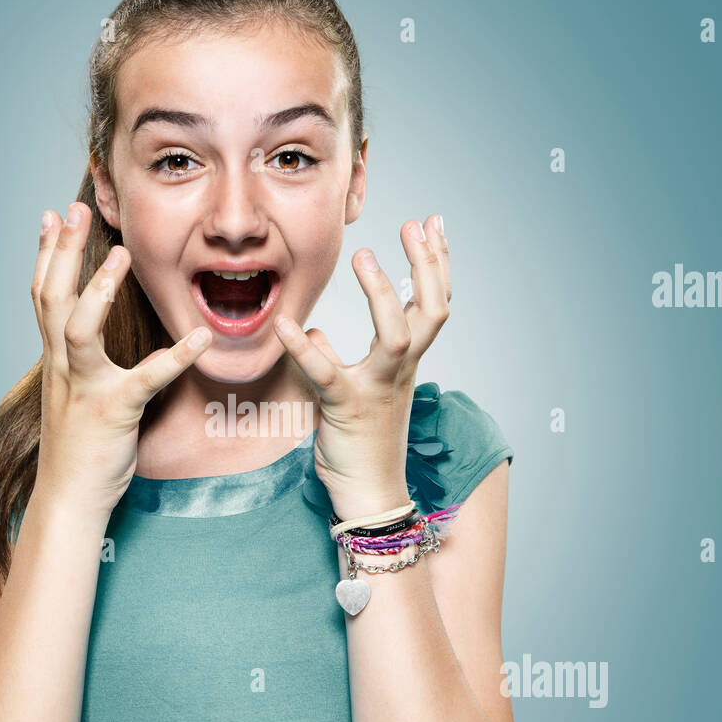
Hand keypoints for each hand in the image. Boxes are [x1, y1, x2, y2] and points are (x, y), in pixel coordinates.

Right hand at [31, 203, 211, 517]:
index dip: (46, 254)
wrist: (69, 500)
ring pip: (78, 331)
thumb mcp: (77, 395)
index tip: (51, 216)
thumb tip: (96, 337)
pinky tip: (200, 338)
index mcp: (56, 361)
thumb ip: (86, 363)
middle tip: (74, 208)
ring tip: (121, 253)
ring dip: (98, 290)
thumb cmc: (80, 449)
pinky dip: (175, 357)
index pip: (43, 296)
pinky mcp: (113, 412)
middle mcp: (62, 368)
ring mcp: (84, 389)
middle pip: (51, 298)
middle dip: (61, 251)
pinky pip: (145, 379)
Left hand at [273, 214, 450, 520]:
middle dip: (429, 265)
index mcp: (404, 364)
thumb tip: (314, 330)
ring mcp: (377, 388)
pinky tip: (285, 323)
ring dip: (381, 294)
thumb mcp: (348, 392)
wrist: (369, 497)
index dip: (435, 264)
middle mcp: (400, 371)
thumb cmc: (360, 445)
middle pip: (432, 311)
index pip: (431, 304)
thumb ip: (333, 358)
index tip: (432, 225)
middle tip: (416, 224)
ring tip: (363, 255)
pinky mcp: (347, 408)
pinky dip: (305, 348)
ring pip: (397, 335)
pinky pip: (327, 374)